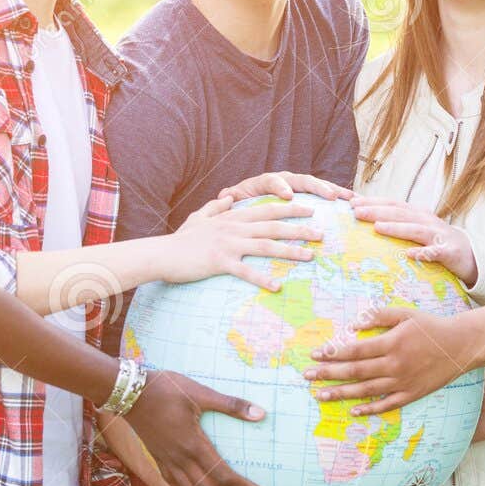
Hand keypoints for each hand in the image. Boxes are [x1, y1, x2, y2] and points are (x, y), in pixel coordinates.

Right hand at [122, 369, 270, 485]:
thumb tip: (261, 413)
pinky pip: (174, 484)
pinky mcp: (158, 457)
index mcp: (194, 445)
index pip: (224, 475)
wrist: (129, 392)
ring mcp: (167, 460)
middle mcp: (181, 459)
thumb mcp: (200, 393)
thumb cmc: (166, 389)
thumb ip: (230, 405)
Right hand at [164, 197, 322, 290]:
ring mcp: (228, 245)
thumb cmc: (181, 240)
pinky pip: (245, 272)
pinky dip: (262, 279)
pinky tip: (278, 286)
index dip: (290, 208)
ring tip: (310, 256)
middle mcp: (234, 229)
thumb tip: (228, 199)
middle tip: (321, 233)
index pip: (266, 210)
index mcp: (232, 218)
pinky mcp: (220, 263)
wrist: (162, 254)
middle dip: (299, 229)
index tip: (310, 209)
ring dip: (290, 251)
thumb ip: (215, 207)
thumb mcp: (199, 217)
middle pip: (272, 227)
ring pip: (265, 246)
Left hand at [217, 170, 354, 203]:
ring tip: (350, 198)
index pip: (273, 180)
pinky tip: (354, 203)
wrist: (252, 201)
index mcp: (266, 181)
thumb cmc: (244, 202)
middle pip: (302, 180)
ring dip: (334, 191)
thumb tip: (224, 196)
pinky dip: (340, 197)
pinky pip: (326, 195)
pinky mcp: (310, 195)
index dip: (280, 186)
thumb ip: (229, 197)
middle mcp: (286, 180)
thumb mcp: (235, 199)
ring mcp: (300, 187)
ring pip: (318, 186)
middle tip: (329, 196)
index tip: (288, 196)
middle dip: (317, 187)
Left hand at [303, 304, 484, 415]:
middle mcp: (394, 365)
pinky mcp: (411, 394)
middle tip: (307, 376)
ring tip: (320, 395)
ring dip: (341, 393)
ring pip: (366, 390)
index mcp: (391, 343)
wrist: (460, 346)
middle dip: (328, 374)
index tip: (315, 354)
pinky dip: (369, 409)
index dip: (333, 353)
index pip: (355, 350)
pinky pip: (386, 404)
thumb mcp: (405, 314)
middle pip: (355, 372)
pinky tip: (353, 410)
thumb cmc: (430, 327)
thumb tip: (353, 322)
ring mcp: (402, 382)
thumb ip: (379, 315)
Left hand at [350, 197, 477, 286]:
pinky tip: (410, 255)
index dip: (373, 201)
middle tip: (356, 211)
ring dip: (397, 228)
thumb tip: (368, 219)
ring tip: (377, 227)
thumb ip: (397, 222)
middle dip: (377, 211)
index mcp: (417, 214)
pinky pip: (435, 252)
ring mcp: (438, 235)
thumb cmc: (437, 241)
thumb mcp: (417, 228)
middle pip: (400, 213)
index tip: (351, 202)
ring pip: (416, 230)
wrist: (471, 255)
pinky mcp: (449, 252)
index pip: (392, 204)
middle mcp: (427, 221)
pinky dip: (423, 253)